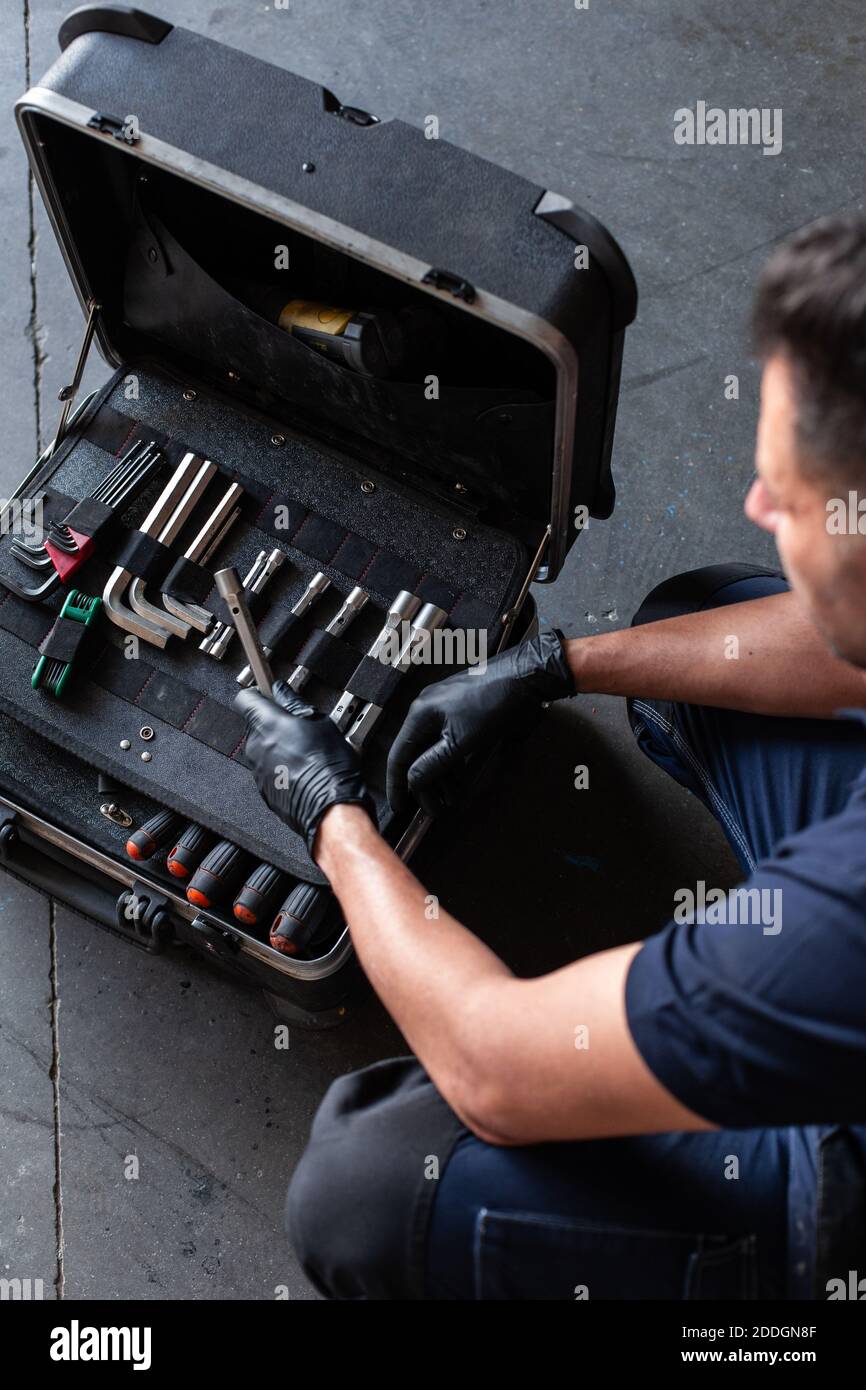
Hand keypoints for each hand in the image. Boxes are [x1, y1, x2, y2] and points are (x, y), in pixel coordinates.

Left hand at [235, 680, 375, 855]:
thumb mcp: (321, 723)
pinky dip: (281, 766)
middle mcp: (256, 746)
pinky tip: (303, 769)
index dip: (258, 693)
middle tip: (299, 726)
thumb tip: (283, 692)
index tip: (271, 694)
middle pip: (255, 724)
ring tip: (306, 752)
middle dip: (273, 722)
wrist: (330, 809)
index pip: (245, 698)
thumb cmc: (329, 769)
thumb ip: (295, 704)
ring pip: (262, 747)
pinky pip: (267, 768)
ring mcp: (257, 770)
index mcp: (267, 724)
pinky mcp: (263, 789)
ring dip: (278, 745)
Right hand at [386, 630, 574, 814]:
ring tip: (451, 799)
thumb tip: (413, 781)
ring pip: (433, 750)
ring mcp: (443, 709)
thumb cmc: (493, 704)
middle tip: (435, 809)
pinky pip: (447, 741)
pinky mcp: (460, 711)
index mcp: (420, 714)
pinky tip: (459, 779)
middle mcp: (426, 710)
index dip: (397, 784)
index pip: (398, 755)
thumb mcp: (461, 742)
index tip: (398, 807)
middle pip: (416, 755)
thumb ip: (433, 764)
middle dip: (425, 785)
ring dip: (441, 776)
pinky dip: (451, 762)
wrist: (524, 678)